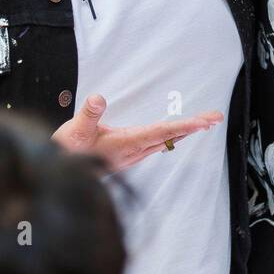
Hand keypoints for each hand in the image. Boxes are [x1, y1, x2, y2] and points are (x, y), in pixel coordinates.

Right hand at [51, 94, 223, 172]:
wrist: (58, 174)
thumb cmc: (67, 152)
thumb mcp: (75, 130)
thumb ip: (88, 115)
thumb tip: (98, 98)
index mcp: (126, 144)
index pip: (161, 133)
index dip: (183, 127)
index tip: (203, 123)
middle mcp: (133, 151)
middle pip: (169, 137)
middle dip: (193, 127)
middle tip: (215, 117)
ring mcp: (131, 154)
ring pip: (164, 141)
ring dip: (184, 131)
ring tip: (203, 122)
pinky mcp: (127, 154)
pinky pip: (155, 143)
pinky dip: (170, 135)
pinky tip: (175, 133)